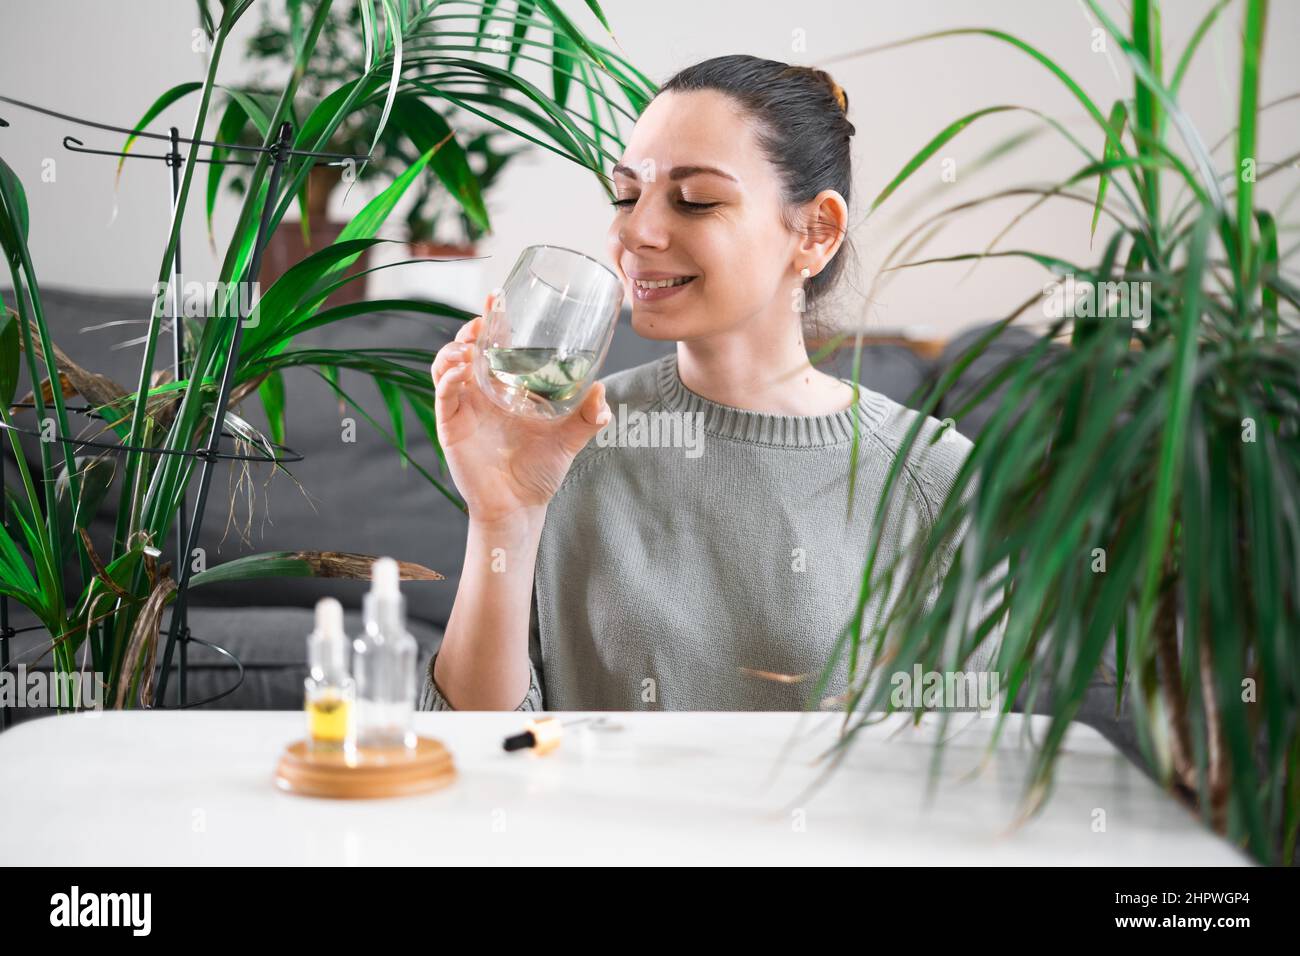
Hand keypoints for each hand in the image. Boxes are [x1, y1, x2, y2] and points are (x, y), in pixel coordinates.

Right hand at [432, 293, 611, 524]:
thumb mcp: (571, 439)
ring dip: (454, 349)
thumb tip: (601, 391)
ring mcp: (464, 407)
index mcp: (506, 386)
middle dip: (470, 328)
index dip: (494, 319)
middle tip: (482, 319)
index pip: (496, 344)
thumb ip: (589, 416)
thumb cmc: (541, 470)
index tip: (498, 297)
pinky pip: (443, 394)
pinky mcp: (451, 425)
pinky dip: (448, 378)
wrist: (521, 506)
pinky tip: (462, 372)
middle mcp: (482, 392)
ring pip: (446, 365)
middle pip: (466, 347)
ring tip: (470, 346)